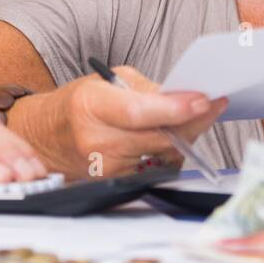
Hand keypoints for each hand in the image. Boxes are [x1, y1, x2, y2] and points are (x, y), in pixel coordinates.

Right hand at [20, 66, 226, 177]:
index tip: (203, 100)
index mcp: (91, 105)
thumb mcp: (109, 81)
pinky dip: (169, 150)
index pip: (137, 112)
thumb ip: (145, 90)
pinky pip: (156, 165)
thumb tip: (184, 97)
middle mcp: (96, 140)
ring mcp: (106, 166)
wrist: (49, 136)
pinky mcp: (116, 181)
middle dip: (191, 120)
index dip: (173, 108)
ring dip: (183, 135)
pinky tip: (171, 135)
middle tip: (214, 104)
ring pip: (162, 152)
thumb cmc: (82, 103)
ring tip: (191, 115)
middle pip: (157, 136)